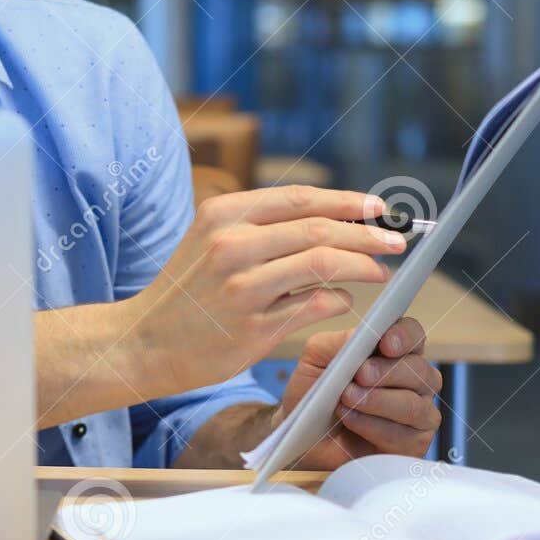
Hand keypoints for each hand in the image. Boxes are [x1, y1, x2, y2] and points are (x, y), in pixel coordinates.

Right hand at [124, 186, 407, 399]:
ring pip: (324, 264)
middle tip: (397, 240)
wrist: (143, 340)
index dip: (347, 201)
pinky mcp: (252, 328)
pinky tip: (346, 301)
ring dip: (363, 266)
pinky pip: (314, 306)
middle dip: (368, 233)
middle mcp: (230, 244)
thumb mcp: (210, 240)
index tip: (379, 208)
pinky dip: (340, 300)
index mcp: (222, 214)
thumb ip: (261, 227)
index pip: (300, 198)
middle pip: (319, 229)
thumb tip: (331, 218)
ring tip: (382, 272)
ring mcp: (241, 287)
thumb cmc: (186, 290)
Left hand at [272, 315, 442, 469]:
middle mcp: (415, 381)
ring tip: (346, 400)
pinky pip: (403, 436)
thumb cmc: (315, 390)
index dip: (404, 336)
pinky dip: (374, 427)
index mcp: (396, 352)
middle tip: (360, 375)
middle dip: (387, 372)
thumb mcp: (317, 358)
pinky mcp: (413, 445)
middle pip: (419, 370)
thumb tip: (361, 335)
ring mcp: (419, 414)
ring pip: (414, 406)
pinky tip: (351, 420)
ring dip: (377, 402)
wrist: (302, 433)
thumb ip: (338, 342)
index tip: (386, 344)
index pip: (413, 335)